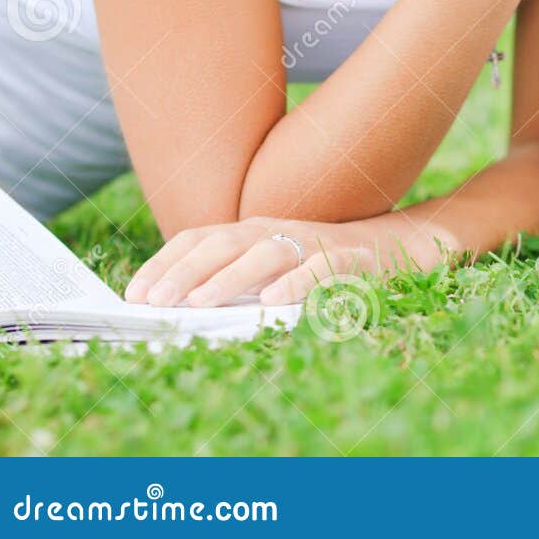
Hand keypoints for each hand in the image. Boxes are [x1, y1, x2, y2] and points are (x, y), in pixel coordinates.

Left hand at [123, 217, 446, 307]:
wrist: (403, 245)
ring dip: (230, 277)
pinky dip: (296, 283)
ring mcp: (318, 242)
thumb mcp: (274, 267)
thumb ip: (236, 280)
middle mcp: (282, 230)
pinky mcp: (355, 260)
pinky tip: (272, 302)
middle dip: (185, 270)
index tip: (136, 293)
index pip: (202, 237)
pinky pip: (323, 269)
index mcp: (257, 230)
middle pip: (226, 241)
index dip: (167, 261)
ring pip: (268, 252)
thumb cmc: (325, 265)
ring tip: (200, 303)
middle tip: (156, 301)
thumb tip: (179, 309)